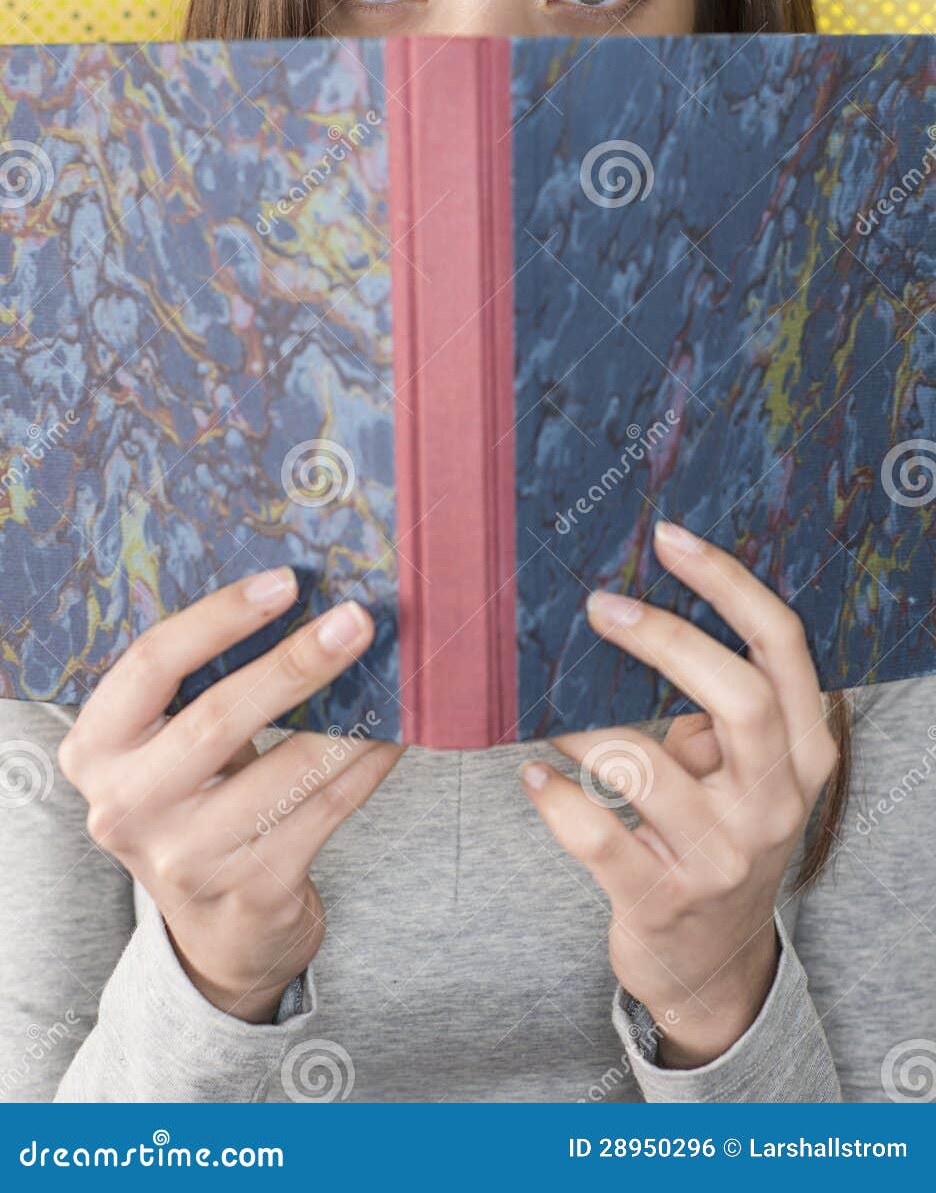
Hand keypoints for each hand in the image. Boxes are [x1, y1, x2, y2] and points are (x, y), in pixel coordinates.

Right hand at [58, 570, 401, 1022]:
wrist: (214, 925)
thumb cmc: (195, 799)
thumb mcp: (166, 744)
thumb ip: (201, 680)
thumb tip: (299, 594)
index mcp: (95, 749)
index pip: (151, 664)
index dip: (220, 617)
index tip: (285, 581)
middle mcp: (125, 807)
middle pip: (217, 716)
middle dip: (295, 663)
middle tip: (355, 620)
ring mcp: (185, 858)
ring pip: (282, 771)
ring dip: (347, 718)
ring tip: (390, 673)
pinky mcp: (251, 890)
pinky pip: (324, 811)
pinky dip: (365, 765)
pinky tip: (392, 732)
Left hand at [521, 521, 837, 1068]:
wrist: (710, 962)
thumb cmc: (715, 833)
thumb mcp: (739, 769)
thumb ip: (713, 701)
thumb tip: (634, 603)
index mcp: (802, 752)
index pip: (783, 648)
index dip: (728, 584)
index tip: (668, 537)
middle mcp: (775, 801)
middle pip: (740, 698)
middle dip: (666, 639)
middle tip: (599, 605)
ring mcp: (723, 856)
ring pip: (650, 770)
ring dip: (586, 726)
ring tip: (544, 704)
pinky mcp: (663, 899)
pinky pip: (600, 840)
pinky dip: (557, 801)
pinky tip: (532, 776)